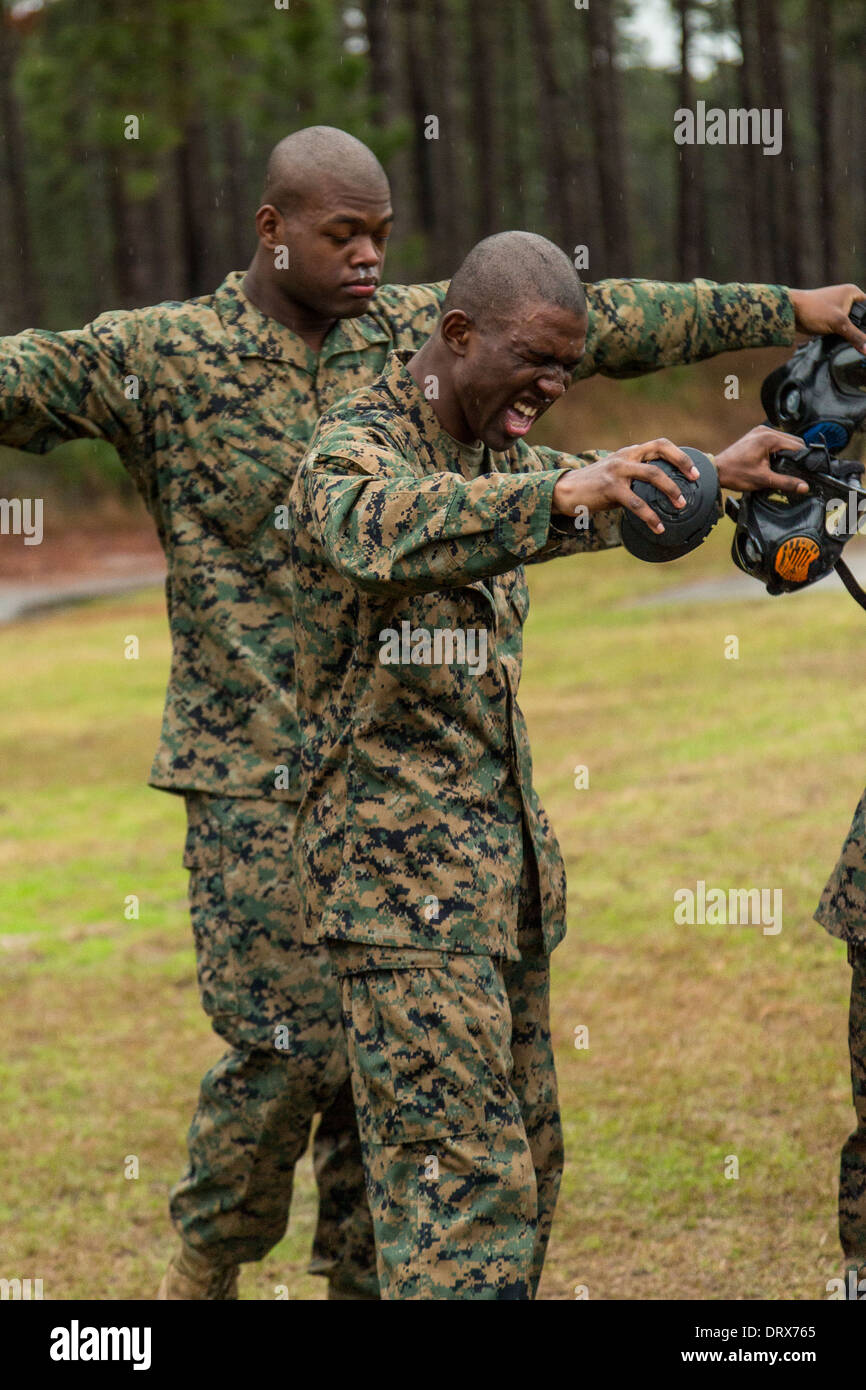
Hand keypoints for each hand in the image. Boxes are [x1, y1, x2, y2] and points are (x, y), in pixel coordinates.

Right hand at [552, 438, 698, 533]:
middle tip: (694, 482)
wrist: (565, 492)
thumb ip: (636, 477)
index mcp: (629, 452)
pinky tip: (658, 527)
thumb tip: (661, 492)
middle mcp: (625, 457)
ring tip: (681, 505)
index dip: (679, 455)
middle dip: (681, 465)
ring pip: (652, 475)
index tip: (693, 471)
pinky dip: (650, 516)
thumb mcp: (617, 476)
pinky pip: (636, 502)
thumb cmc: (594, 487)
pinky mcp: (610, 488)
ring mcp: (617, 470)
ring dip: (670, 490)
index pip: (660, 444)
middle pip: (659, 452)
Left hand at [714, 425, 806, 492]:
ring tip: (785, 467)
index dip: (804, 459)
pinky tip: (776, 462)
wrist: (716, 471)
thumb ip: (786, 482)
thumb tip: (804, 486)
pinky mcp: (756, 436)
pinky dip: (778, 450)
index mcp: (769, 438)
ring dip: (787, 453)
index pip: (798, 446)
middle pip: (793, 442)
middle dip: (796, 456)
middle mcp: (765, 431)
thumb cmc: (735, 473)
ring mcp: (760, 432)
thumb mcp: (763, 480)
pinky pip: (775, 441)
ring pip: (784, 441)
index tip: (807, 470)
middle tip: (795, 471)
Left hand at [788, 283, 865, 352]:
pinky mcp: (830, 319)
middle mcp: (848, 299)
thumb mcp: (838, 323)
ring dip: (852, 335)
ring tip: (857, 346)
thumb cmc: (814, 310)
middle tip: (863, 345)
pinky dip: (843, 337)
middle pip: (862, 319)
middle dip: (862, 332)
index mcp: (853, 293)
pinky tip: (846, 345)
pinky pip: (842, 329)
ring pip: (852, 325)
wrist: (791, 312)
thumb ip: (855, 336)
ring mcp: (838, 309)